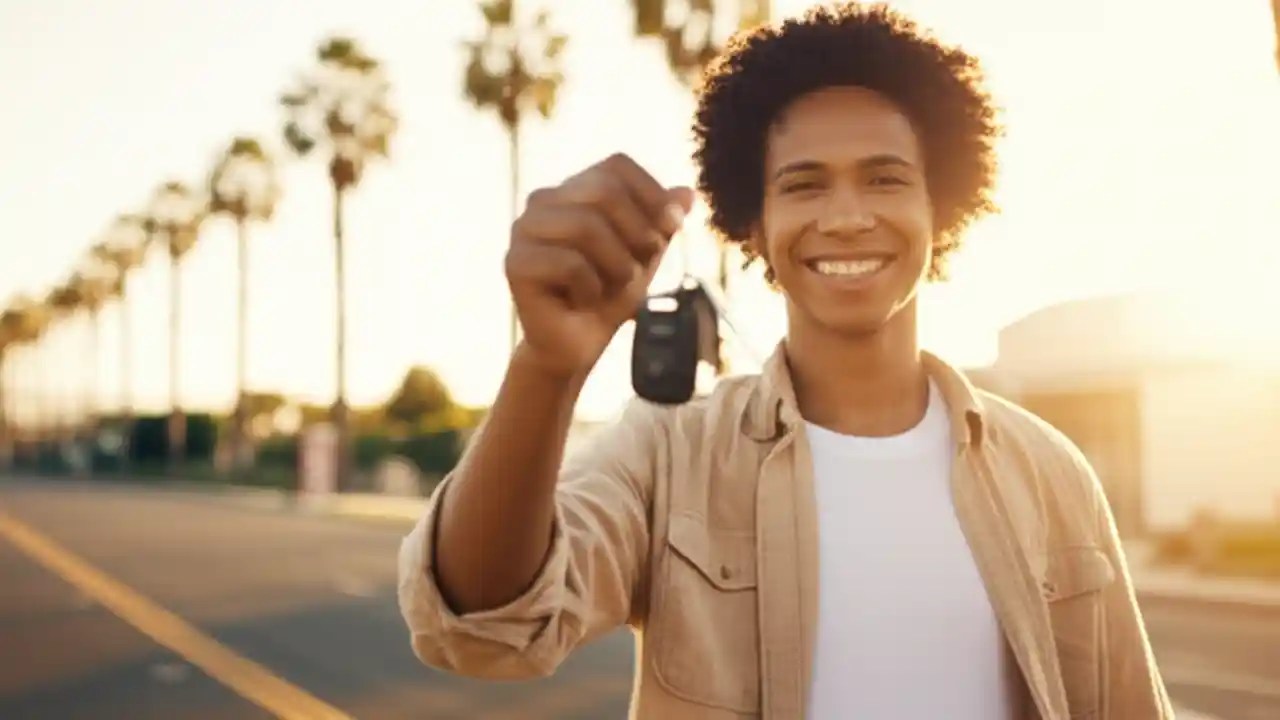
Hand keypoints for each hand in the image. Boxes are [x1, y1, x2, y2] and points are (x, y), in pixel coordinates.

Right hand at [506, 153, 693, 378]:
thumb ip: (663, 220)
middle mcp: (543, 200)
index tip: (671, 226)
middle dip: (637, 233)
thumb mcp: (646, 253)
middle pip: (604, 191)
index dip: (652, 193)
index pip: (617, 166)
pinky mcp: (515, 263)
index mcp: (574, 188)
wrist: (578, 345)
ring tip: (613, 286)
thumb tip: (687, 192)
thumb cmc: (609, 294)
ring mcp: (524, 229)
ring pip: (585, 226)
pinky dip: (590, 288)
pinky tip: (583, 300)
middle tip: (642, 266)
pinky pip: (568, 264)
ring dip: (616, 265)